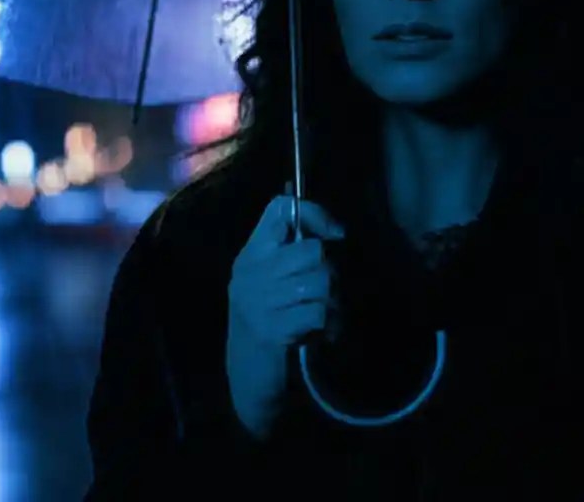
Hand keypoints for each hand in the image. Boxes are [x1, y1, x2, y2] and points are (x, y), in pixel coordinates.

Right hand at [226, 189, 345, 438]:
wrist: (248, 374)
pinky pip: (318, 313)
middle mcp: (250, 273)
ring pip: (320, 282)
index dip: (314, 214)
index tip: (335, 234)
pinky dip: (330, 325)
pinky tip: (324, 334)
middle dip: (330, 273)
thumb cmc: (268, 321)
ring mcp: (257, 301)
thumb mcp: (272, 281)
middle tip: (325, 294)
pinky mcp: (270, 329)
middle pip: (311, 250)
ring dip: (333, 303)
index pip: (279, 210)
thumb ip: (291, 251)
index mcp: (251, 255)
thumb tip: (324, 219)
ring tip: (326, 316)